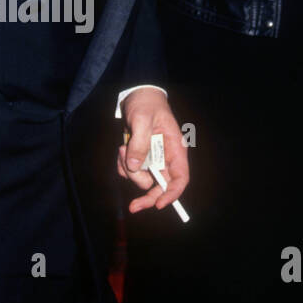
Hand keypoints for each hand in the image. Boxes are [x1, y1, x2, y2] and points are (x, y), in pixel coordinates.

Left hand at [117, 88, 188, 213]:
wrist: (136, 95)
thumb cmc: (145, 104)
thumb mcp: (141, 119)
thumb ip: (139, 142)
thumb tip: (135, 166)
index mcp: (175, 149)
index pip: (180, 178)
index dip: (172, 194)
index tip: (159, 204)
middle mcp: (167, 157)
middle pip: (162, 185)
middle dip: (147, 195)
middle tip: (133, 207)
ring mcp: (154, 158)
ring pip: (144, 179)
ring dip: (129, 171)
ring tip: (122, 148)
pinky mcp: (142, 157)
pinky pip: (132, 171)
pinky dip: (123, 166)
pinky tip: (121, 149)